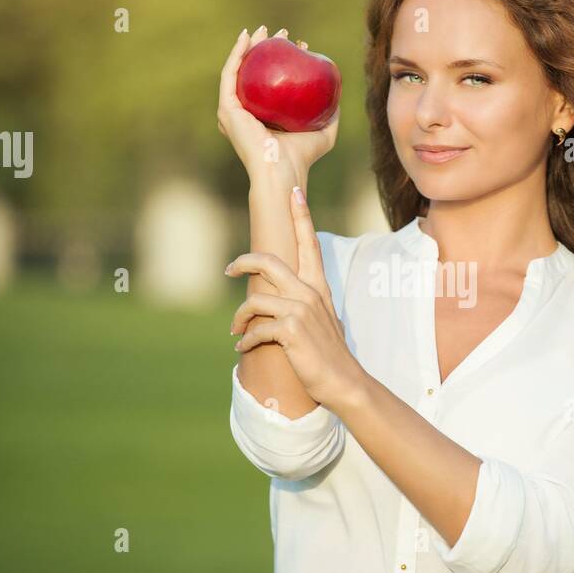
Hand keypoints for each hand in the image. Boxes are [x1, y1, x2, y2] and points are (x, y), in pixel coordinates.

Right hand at [217, 24, 338, 183]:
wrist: (282, 171)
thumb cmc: (302, 158)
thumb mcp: (324, 133)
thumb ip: (331, 115)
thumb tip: (338, 94)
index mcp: (262, 118)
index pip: (271, 84)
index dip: (283, 61)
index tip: (300, 46)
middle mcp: (244, 113)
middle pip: (254, 73)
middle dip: (266, 49)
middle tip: (283, 34)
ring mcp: (232, 110)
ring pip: (240, 70)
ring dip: (250, 47)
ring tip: (265, 31)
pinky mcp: (226, 108)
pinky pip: (230, 74)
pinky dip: (236, 53)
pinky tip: (247, 36)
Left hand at [226, 187, 363, 413]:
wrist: (345, 382)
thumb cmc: (330, 354)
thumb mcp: (322, 320)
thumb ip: (304, 303)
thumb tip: (278, 299)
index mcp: (318, 286)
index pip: (309, 244)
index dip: (301, 216)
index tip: (294, 190)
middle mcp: (310, 293)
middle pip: (269, 262)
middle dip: (243, 262)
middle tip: (228, 270)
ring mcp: (301, 311)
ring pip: (255, 300)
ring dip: (240, 319)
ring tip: (236, 331)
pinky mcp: (291, 331)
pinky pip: (257, 330)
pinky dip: (246, 341)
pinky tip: (243, 349)